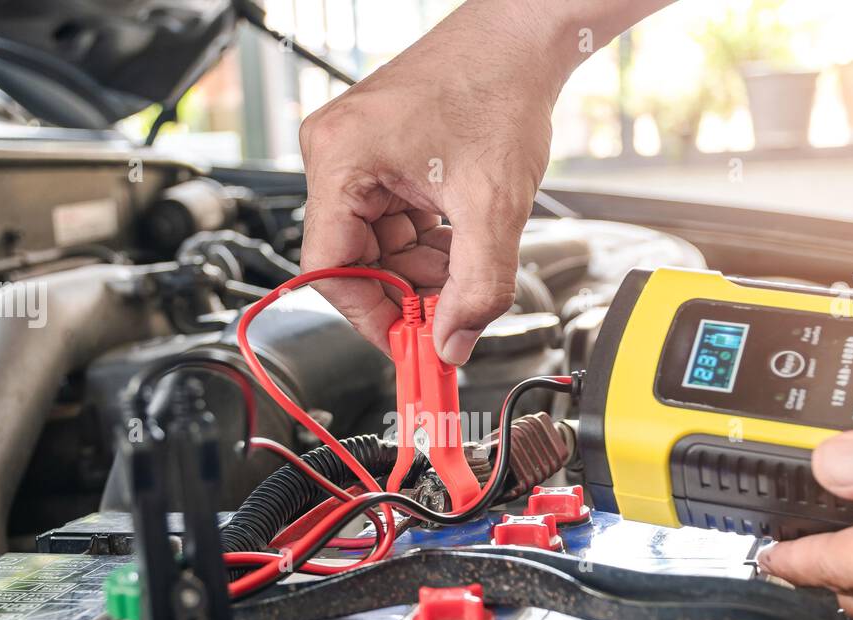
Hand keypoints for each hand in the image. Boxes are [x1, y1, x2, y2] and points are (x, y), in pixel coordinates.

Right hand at [299, 1, 667, 362]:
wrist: (522, 38)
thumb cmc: (497, 87)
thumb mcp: (493, 207)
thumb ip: (477, 287)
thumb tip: (454, 343)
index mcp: (340, 160)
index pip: (330, 270)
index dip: (370, 318)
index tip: (406, 348)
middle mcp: (336, 155)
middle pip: (355, 261)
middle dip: (406, 294)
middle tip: (448, 320)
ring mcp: (357, 155)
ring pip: (379, 246)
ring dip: (422, 271)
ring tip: (467, 270)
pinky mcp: (382, 157)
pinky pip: (394, 222)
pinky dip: (428, 244)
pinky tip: (461, 242)